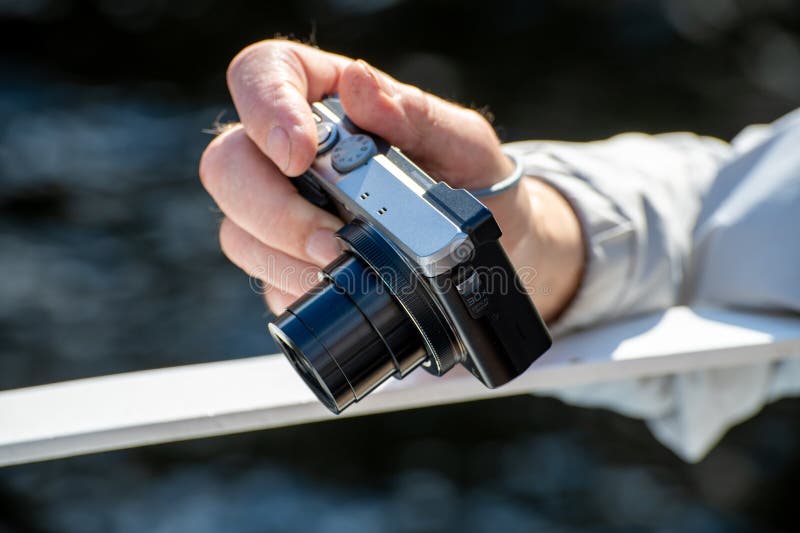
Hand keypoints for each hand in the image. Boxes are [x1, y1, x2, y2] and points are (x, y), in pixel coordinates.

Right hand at [199, 40, 582, 319]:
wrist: (494, 249)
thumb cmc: (475, 182)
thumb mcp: (462, 142)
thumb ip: (413, 112)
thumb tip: (357, 83)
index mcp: (327, 101)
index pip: (260, 74)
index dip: (265, 109)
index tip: (300, 154)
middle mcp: (292, 155)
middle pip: (228, 165)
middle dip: (274, 210)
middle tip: (332, 239)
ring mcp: (284, 211)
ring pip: (238, 231)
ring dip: (287, 258)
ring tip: (347, 267)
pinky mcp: (289, 264)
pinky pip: (265, 281)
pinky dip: (298, 289)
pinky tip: (340, 289)